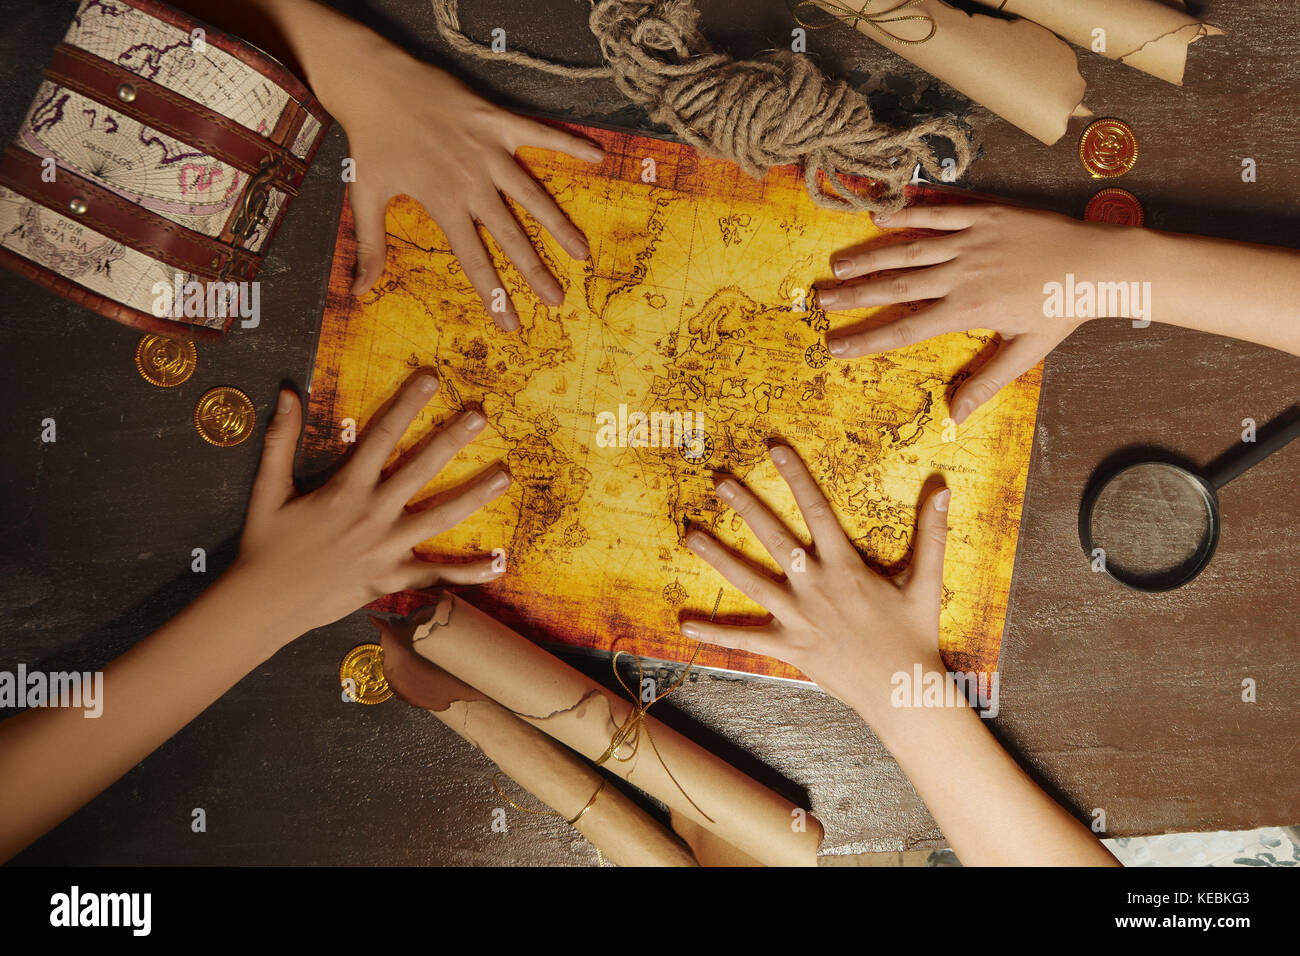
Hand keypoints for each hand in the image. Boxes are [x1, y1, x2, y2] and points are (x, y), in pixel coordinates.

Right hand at [230, 374, 509, 635]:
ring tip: (504, 476)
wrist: (263, 604)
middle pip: (420, 469)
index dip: (407, 405)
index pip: (382, 436)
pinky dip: (467, 573)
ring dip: (474, 496)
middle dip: (452, 440)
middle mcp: (372, 513)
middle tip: (481, 417)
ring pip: (439, 517)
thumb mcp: (267, 488)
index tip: (431, 379)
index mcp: (345, 488)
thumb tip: (286, 393)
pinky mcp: (390, 579)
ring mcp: (385, 548)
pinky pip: (435, 575)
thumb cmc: (266, 545)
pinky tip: (497, 563)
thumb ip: (280, 440)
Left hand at [322, 41, 603, 327]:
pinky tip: (598, 157)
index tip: (511, 325)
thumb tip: (358, 292)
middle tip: (557, 301)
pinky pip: (541, 135)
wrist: (375, 81)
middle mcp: (471, 181)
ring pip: (533, 196)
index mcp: (443, 203)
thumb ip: (370, 247)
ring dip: (560, 226)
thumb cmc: (370, 140)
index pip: (475, 260)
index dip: (494, 296)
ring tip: (582, 252)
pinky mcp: (497, 120)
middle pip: (511, 237)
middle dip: (535, 272)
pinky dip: (570, 144)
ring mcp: (489, 150)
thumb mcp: (366, 195)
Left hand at [679, 445, 950, 712]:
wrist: (903, 690)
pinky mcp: (788, 647)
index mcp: (845, 566)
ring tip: (691, 537)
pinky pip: (746, 639)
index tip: (775, 450)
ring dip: (719, 559)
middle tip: (720, 482)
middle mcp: (815, 586)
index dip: (796, 477)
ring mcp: (798, 617)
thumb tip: (943, 490)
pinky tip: (685, 625)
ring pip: (750, 581)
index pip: (817, 510)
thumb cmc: (915, 636)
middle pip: (774, 538)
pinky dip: (716, 633)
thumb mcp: (926, 582)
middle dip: (746, 508)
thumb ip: (932, 534)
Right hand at [817, 204, 1133, 423]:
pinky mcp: (983, 214)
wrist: (1099, 262)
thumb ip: (986, 382)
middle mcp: (962, 274)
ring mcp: (970, 240)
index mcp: (968, 310)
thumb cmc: (1062, 311)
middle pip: (896, 285)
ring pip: (909, 248)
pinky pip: (938, 212)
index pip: (906, 328)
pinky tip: (878, 216)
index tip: (835, 346)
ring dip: (870, 256)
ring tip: (838, 265)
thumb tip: (957, 417)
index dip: (866, 338)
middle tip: (819, 299)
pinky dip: (907, 212)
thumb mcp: (1025, 352)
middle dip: (854, 295)